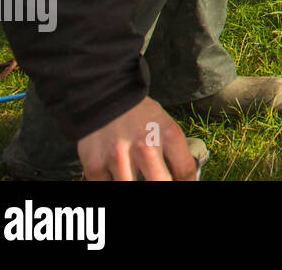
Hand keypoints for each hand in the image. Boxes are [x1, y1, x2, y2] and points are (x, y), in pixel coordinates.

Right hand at [77, 97, 196, 180]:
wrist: (105, 94)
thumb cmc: (140, 114)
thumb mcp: (165, 124)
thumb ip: (174, 151)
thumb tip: (181, 179)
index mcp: (167, 133)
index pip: (185, 170)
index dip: (187, 183)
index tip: (183, 183)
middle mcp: (145, 145)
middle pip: (161, 183)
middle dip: (163, 185)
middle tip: (157, 179)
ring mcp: (118, 156)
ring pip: (129, 187)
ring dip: (133, 184)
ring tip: (134, 175)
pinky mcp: (95, 164)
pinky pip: (104, 186)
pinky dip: (111, 182)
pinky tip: (114, 173)